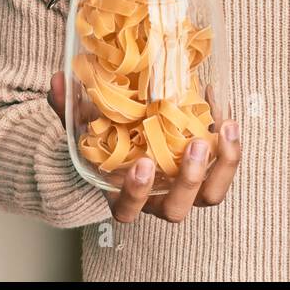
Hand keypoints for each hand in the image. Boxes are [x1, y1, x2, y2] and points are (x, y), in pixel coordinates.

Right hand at [48, 70, 240, 222]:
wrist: (130, 143)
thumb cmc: (105, 142)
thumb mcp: (83, 126)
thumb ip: (68, 108)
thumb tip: (58, 79)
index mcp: (124, 195)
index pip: (128, 210)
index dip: (137, 193)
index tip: (143, 163)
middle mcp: (158, 198)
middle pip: (177, 208)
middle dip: (189, 179)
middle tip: (197, 144)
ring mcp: (186, 187)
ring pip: (212, 194)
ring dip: (224, 165)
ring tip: (227, 127)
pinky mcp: (208, 170)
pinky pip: (225, 166)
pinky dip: (231, 143)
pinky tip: (224, 110)